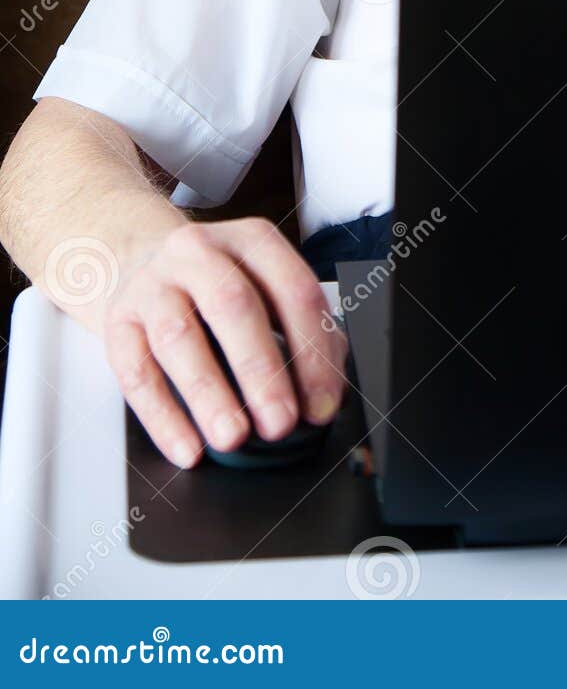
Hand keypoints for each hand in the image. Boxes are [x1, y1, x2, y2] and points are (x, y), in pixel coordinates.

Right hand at [103, 216, 347, 467]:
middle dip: (261, 370)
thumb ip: (301, 334)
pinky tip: (187, 447)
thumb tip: (326, 395)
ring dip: (209, 393)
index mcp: (253, 241)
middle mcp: (200, 252)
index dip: (313, 351)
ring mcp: (153, 283)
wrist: (141, 263)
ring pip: (178, 337)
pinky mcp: (117, 320)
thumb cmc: (217, 287)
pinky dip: (163, 416)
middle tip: (280, 423)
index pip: (293, 290)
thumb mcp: (265, 289)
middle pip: (234, 306)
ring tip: (232, 437)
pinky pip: (135, 371)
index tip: (321, 405)